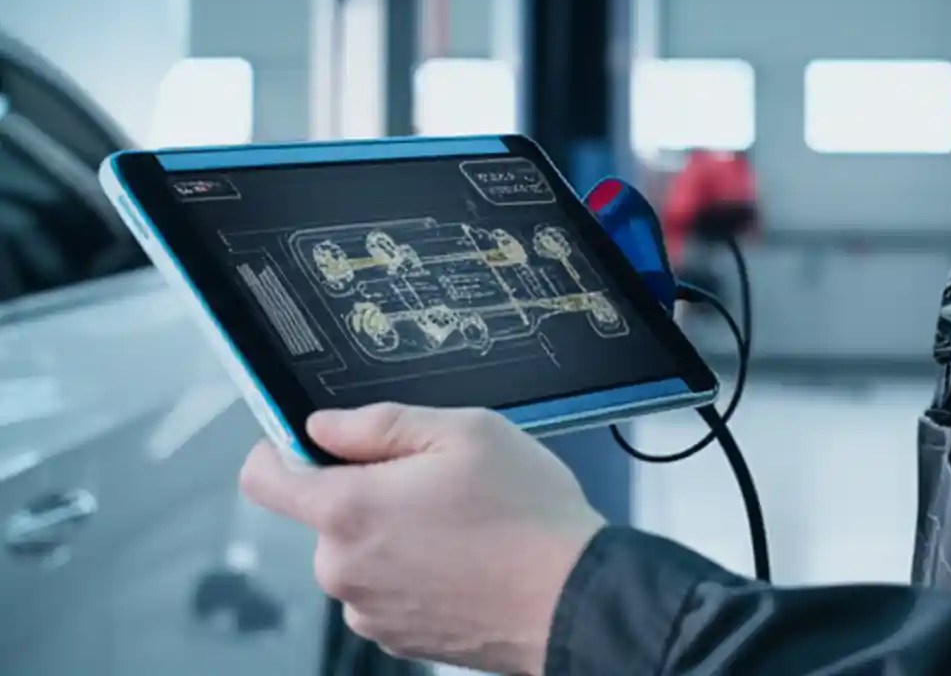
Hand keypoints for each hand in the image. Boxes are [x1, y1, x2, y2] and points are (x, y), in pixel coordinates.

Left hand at [239, 403, 605, 674]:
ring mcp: (369, 611)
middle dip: (368, 491)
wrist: (573, 600)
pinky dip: (414, 572)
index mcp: (348, 510)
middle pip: (326, 514)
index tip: (312, 442)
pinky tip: (465, 561)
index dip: (280, 449)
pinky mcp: (398, 639)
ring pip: (360, 553)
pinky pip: (387, 589)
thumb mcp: (465, 432)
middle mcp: (343, 569)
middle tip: (434, 482)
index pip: (264, 478)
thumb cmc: (527, 516)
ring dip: (394, 535)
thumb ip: (380, 423)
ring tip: (461, 526)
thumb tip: (324, 426)